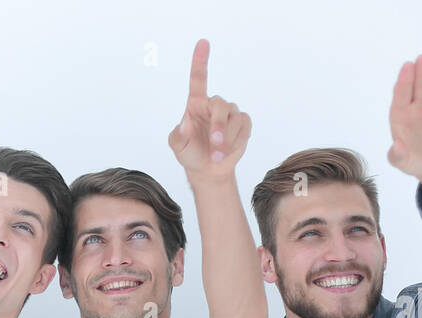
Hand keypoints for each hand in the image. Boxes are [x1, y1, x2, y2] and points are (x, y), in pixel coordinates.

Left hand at [168, 39, 249, 181]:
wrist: (208, 170)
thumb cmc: (190, 154)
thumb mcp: (177, 147)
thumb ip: (177, 136)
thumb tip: (185, 124)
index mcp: (196, 105)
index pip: (198, 79)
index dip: (200, 61)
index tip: (203, 43)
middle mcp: (213, 105)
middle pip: (220, 106)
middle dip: (219, 127)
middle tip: (215, 147)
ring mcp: (229, 114)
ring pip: (234, 119)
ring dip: (226, 140)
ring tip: (217, 156)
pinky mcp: (243, 123)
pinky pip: (244, 126)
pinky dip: (237, 141)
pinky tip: (228, 151)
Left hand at [387, 54, 421, 179]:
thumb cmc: (413, 161)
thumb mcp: (400, 162)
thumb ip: (396, 156)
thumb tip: (396, 145)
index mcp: (402, 116)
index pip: (402, 93)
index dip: (404, 79)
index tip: (408, 65)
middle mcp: (419, 110)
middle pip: (420, 86)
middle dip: (421, 72)